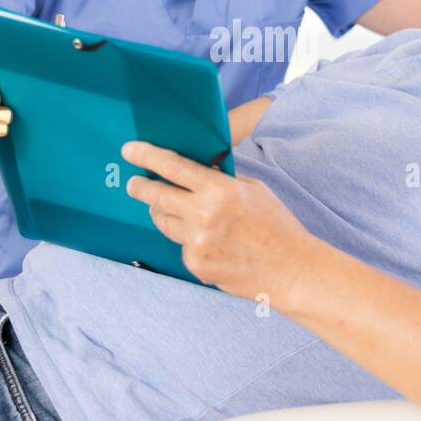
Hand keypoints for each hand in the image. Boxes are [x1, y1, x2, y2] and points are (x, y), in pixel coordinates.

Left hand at [121, 140, 319, 305]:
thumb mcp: (253, 190)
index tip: (129, 150)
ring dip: (164, 213)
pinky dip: (189, 241)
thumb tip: (195, 173)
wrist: (291, 270)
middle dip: (140, 187)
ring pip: (164, 222)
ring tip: (175, 211)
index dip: (147, 156)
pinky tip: (210, 243)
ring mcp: (197, 242)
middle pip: (156, 196)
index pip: (173, 166)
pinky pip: (181, 246)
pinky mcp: (196, 265)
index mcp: (219, 189)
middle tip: (133, 184)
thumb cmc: (277, 227)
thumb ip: (222, 181)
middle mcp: (203, 214)